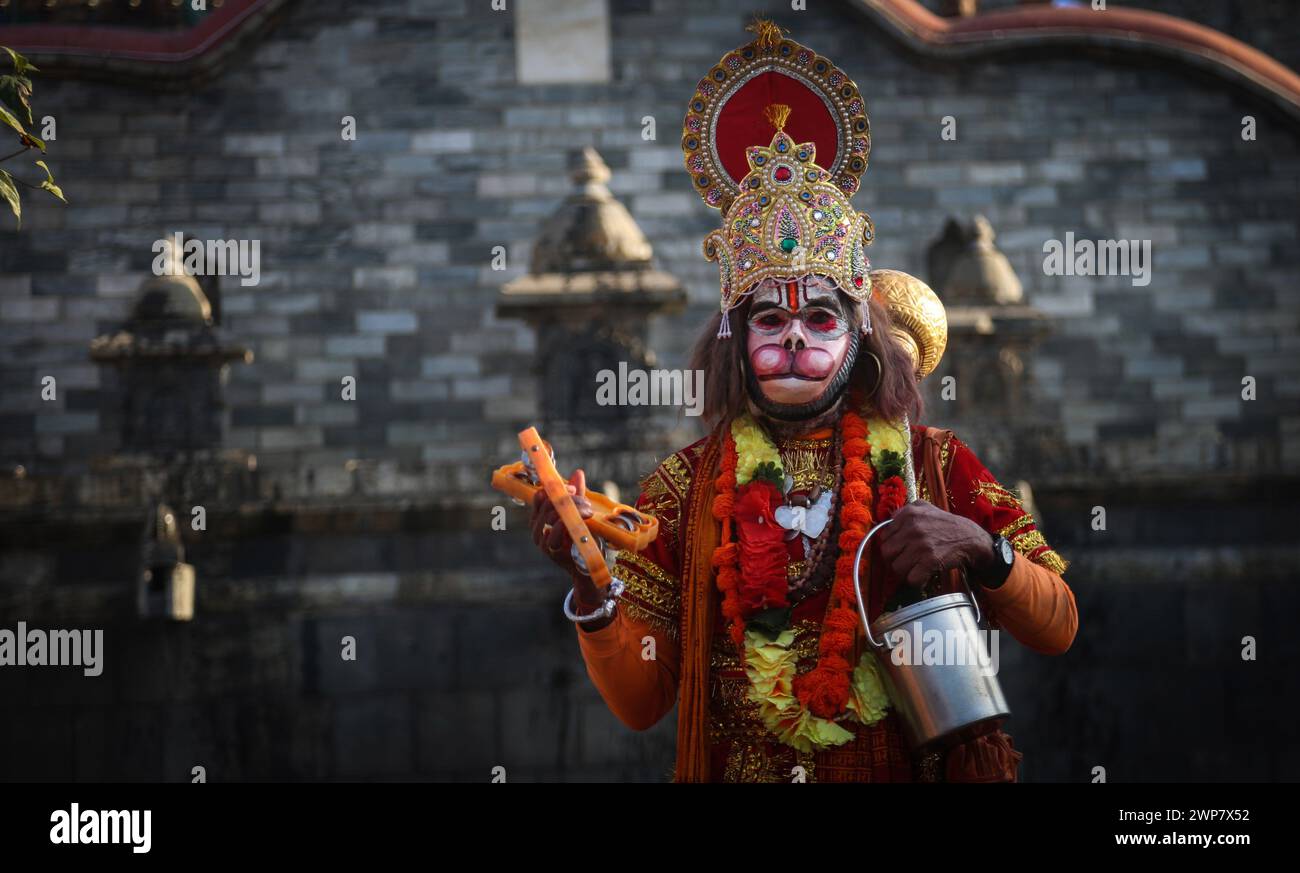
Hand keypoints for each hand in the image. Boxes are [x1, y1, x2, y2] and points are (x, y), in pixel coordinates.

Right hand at [529, 469, 606, 615]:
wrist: (586, 567)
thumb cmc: (582, 539)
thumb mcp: (580, 513)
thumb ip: (577, 495)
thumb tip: (578, 472)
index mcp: (540, 518)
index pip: (539, 497)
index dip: (554, 489)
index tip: (573, 489)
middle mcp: (536, 528)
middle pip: (547, 505)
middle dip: (568, 499)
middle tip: (585, 502)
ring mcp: (541, 540)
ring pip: (552, 516)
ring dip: (573, 510)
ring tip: (588, 513)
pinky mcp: (550, 551)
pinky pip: (555, 532)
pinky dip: (568, 524)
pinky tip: (580, 523)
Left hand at [876, 500, 995, 588]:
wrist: (970, 538)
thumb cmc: (946, 525)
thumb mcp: (925, 508)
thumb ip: (905, 511)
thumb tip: (888, 520)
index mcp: (908, 514)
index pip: (884, 537)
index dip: (892, 546)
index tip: (900, 550)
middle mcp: (912, 528)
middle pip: (886, 553)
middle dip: (894, 560)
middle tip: (905, 562)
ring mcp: (920, 545)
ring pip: (896, 568)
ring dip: (904, 572)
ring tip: (914, 569)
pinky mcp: (930, 560)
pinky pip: (912, 579)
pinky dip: (916, 582)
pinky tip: (923, 577)